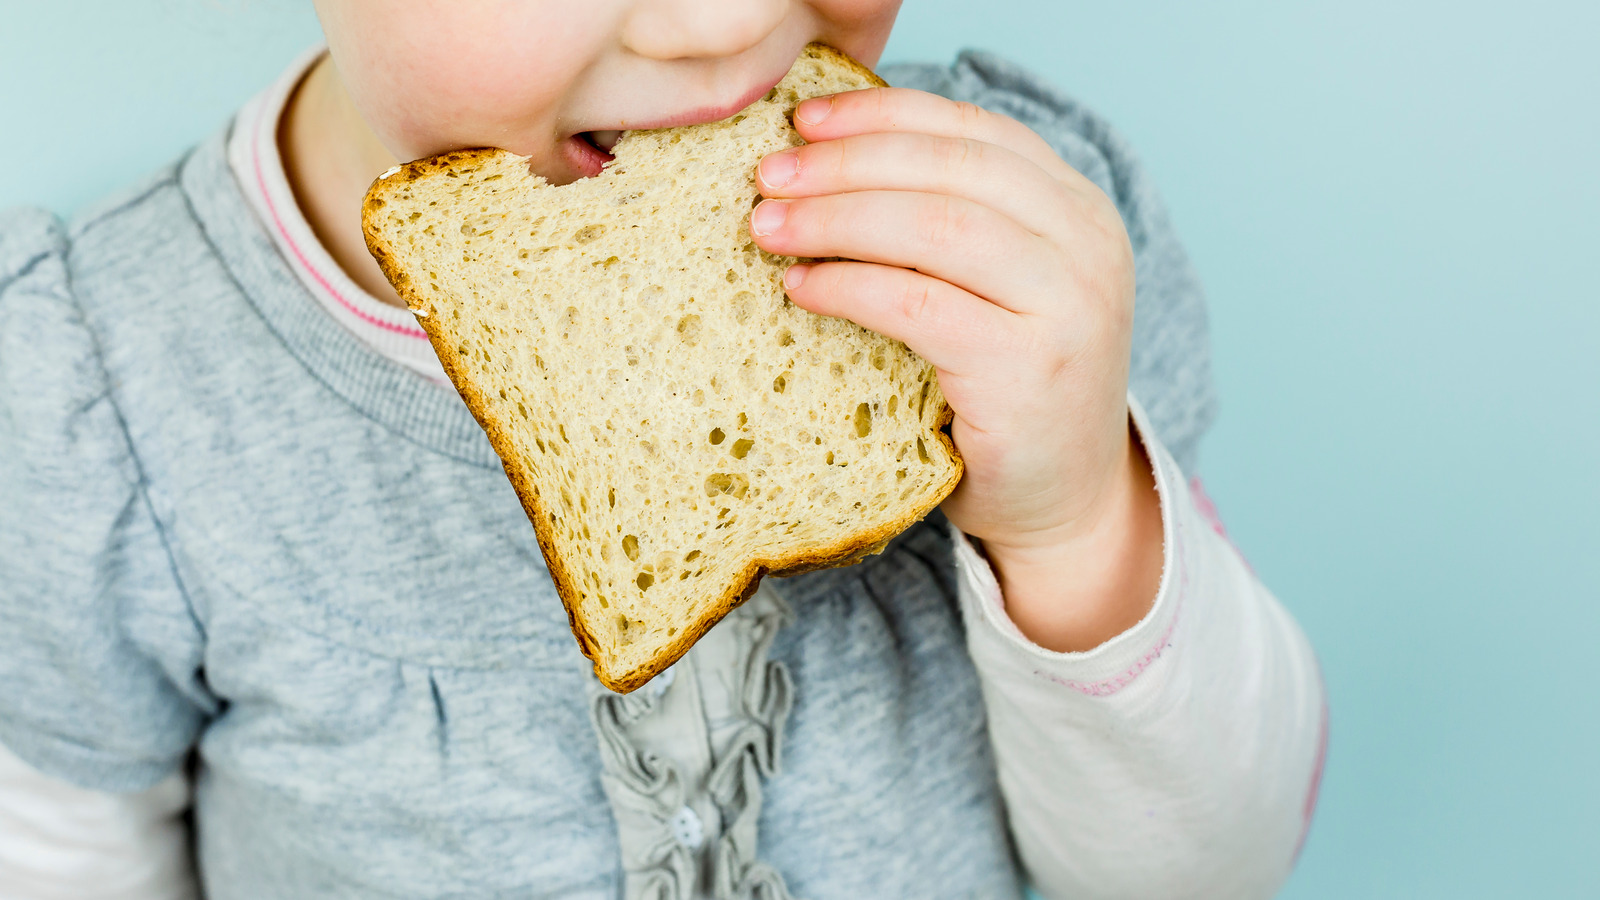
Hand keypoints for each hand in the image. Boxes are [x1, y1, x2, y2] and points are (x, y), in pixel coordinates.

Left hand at [749, 88, 1162, 650]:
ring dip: (836, 219)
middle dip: (847, 163)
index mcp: (1079, 209)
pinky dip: (849, 288)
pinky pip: (918, 306)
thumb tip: (823, 164)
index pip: (975, 132)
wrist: (1063, 505)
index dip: (884, 116)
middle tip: (769, 173)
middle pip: (950, 169)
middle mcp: (1087, 245)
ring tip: (768, 226)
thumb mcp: (997, 290)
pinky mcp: (1028, 369)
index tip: (805, 118)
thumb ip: (948, 227)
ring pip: (936, 227)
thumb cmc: (1005, 394)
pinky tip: (801, 288)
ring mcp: (1067, 306)